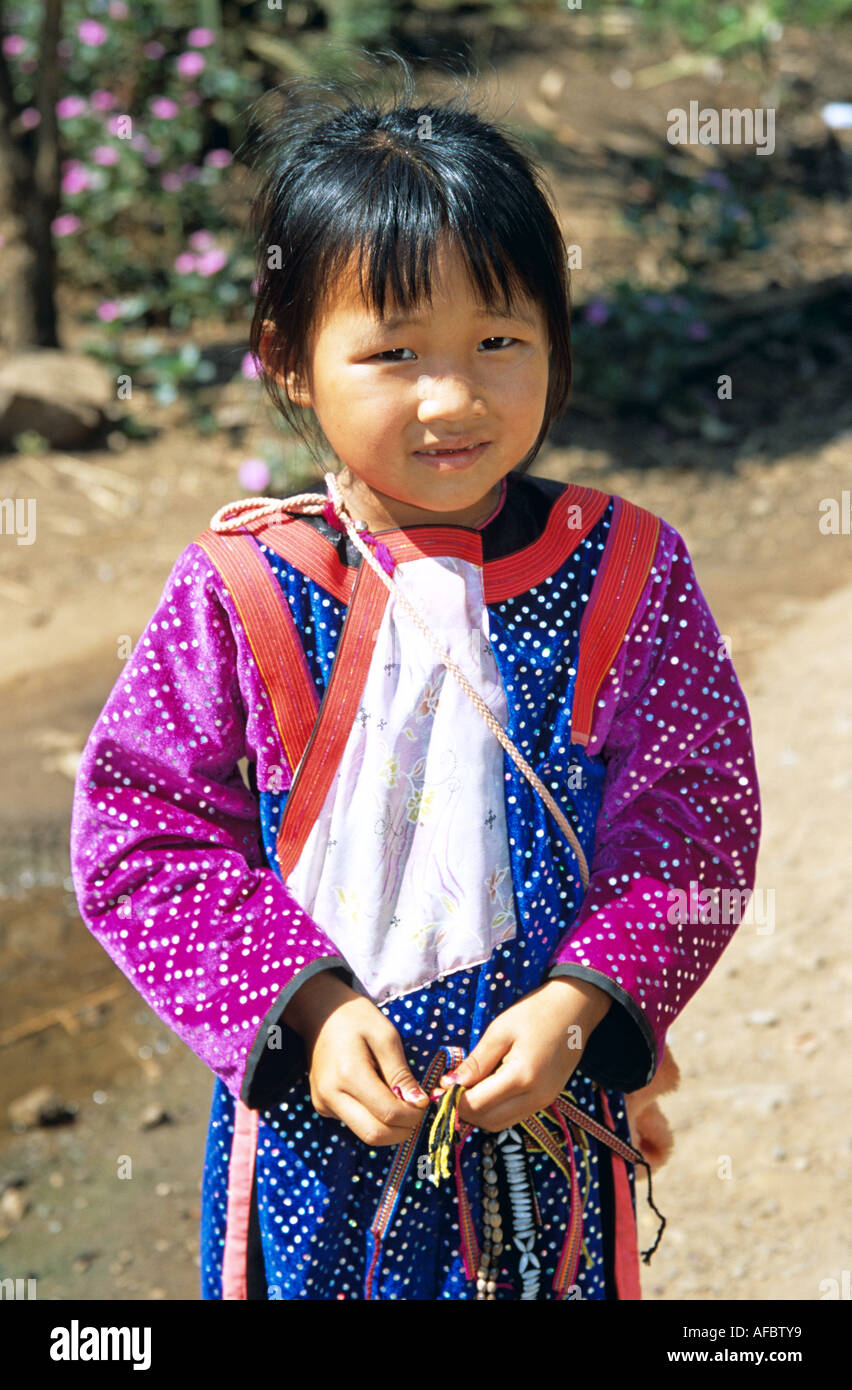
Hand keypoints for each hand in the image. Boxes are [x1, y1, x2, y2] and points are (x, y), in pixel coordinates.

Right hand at [282, 969, 429, 1145]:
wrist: (320, 1012)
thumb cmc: (357, 1018)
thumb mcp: (386, 1036)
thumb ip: (401, 1073)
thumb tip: (418, 1104)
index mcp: (349, 1074)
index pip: (388, 1114)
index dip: (413, 1115)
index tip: (424, 1101)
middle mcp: (331, 1095)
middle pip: (375, 1135)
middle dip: (403, 1129)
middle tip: (416, 1110)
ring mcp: (324, 1104)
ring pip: (365, 1134)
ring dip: (389, 1125)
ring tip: (399, 1099)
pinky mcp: (322, 1106)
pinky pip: (355, 1123)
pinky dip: (374, 1116)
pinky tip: (378, 1093)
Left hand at [435, 977, 611, 1131]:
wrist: (575, 1009)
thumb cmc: (535, 1013)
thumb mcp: (499, 1031)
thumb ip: (475, 1062)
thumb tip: (449, 1085)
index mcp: (521, 1078)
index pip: (476, 1106)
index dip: (453, 1101)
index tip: (439, 1087)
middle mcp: (535, 1098)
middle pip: (487, 1121)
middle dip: (464, 1110)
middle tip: (450, 1086)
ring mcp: (543, 1102)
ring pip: (500, 1123)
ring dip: (479, 1112)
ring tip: (468, 1085)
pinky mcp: (547, 1101)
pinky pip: (513, 1115)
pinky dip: (495, 1108)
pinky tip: (488, 1086)